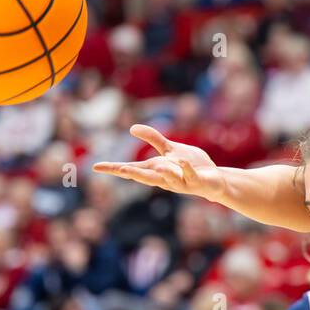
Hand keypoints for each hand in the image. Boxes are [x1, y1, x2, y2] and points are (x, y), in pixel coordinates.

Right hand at [93, 125, 224, 201]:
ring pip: (168, 180)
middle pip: (146, 177)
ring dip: (162, 174)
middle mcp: (165, 178)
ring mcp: (180, 182)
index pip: (131, 169)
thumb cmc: (189, 165)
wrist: (213, 179)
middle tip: (120, 170)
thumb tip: (131, 128)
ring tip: (155, 167)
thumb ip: (153, 139)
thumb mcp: (170, 149)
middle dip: (134, 174)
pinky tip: (180, 162)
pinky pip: (190, 176)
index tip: (96, 167)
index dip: (114, 168)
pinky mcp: (196, 182)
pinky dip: (185, 169)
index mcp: (155, 169)